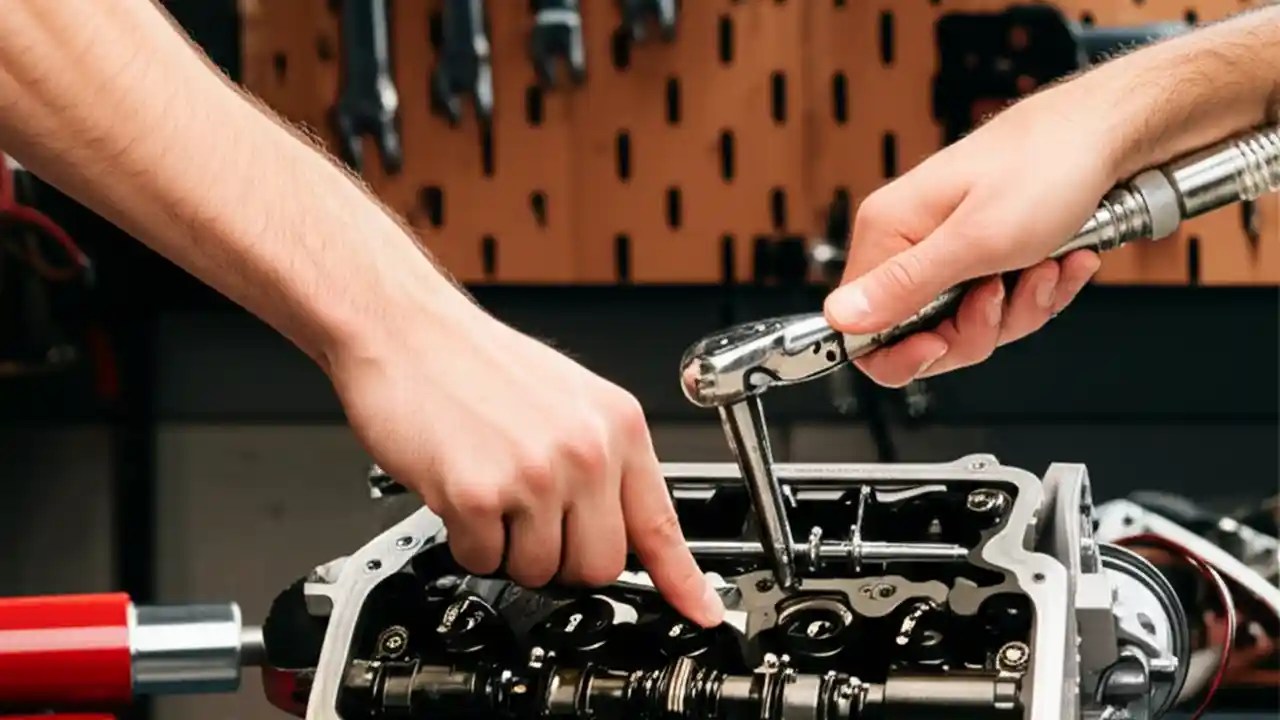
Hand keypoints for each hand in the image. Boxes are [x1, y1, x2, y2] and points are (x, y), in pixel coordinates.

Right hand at [329, 298, 724, 627]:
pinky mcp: (479, 494)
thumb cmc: (476, 362)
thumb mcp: (570, 398)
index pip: (660, 522)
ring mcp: (535, 474)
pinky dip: (467, 541)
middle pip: (599, 566)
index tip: (703, 612)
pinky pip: (483, 561)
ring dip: (510, 550)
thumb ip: (602, 460)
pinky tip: (459, 492)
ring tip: (492, 493)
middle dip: (564, 560)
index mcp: (617, 425)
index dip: (683, 579)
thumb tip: (618, 522)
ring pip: (540, 571)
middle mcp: (586, 450)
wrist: (404, 328)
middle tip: (533, 523)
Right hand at [822, 89, 1113, 386]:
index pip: (858, 326)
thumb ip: (904, 286)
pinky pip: (1000, 306)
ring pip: (967, 324)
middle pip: (918, 334)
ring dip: (1017, 308)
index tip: (939, 345)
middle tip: (1003, 295)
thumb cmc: (1045, 167)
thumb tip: (838, 317)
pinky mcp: (982, 256)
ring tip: (1043, 267)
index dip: (898, 352)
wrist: (1104, 136)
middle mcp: (909, 243)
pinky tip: (1058, 263)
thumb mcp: (975, 239)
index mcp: (888, 232)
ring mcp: (947, 251)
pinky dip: (1036, 293)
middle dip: (975, 329)